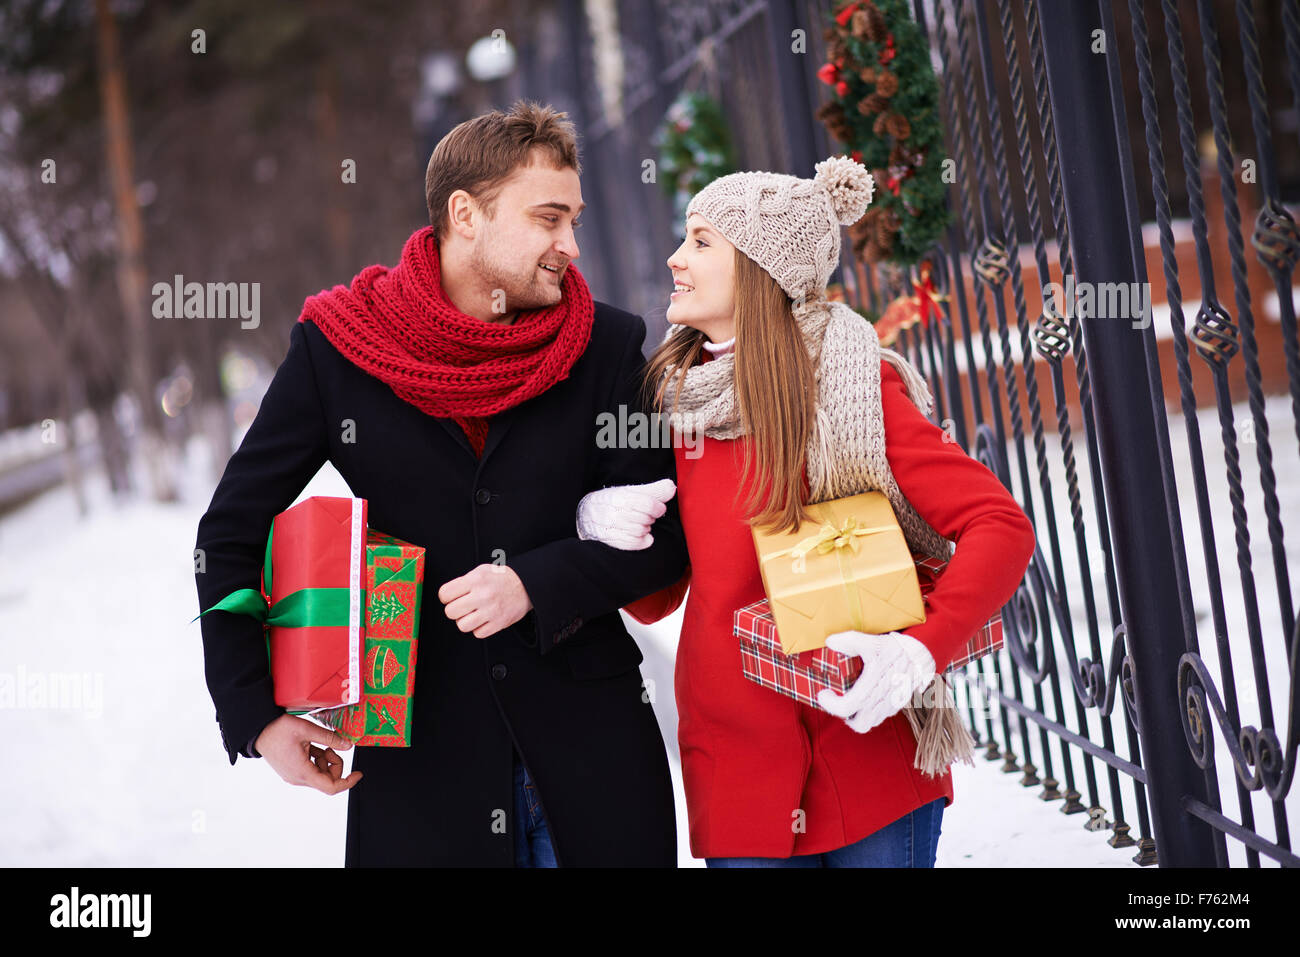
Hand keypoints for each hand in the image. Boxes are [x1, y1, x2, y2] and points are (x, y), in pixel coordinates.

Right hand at [255, 714, 361, 794]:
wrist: (258, 729)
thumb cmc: (278, 730)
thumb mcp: (307, 730)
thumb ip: (330, 739)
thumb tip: (348, 745)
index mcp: (303, 772)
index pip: (331, 787)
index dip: (348, 782)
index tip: (358, 773)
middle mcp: (298, 778)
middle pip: (327, 780)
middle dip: (335, 763)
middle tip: (330, 746)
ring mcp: (294, 775)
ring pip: (320, 774)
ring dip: (325, 760)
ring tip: (318, 744)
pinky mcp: (292, 770)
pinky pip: (311, 769)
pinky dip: (317, 759)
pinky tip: (311, 746)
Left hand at [438, 563, 532, 638]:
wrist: (526, 585)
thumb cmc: (502, 578)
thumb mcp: (481, 571)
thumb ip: (464, 581)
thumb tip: (447, 595)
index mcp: (476, 580)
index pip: (445, 594)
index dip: (445, 597)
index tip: (451, 598)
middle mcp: (482, 596)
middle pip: (450, 612)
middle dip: (454, 610)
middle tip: (462, 606)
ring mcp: (491, 611)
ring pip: (462, 625)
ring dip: (465, 621)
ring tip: (472, 614)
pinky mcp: (499, 623)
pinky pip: (478, 633)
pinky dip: (478, 628)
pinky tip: (483, 619)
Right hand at [576, 478, 675, 549]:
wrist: (586, 514)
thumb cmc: (614, 502)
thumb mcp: (632, 492)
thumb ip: (653, 490)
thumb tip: (671, 486)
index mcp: (620, 496)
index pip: (646, 503)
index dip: (658, 507)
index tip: (659, 509)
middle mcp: (614, 512)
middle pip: (644, 518)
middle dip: (650, 518)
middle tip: (646, 516)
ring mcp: (610, 527)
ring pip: (639, 531)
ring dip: (645, 529)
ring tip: (640, 524)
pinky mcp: (609, 539)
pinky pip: (632, 543)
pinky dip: (642, 540)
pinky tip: (643, 536)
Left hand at [816, 630, 936, 733]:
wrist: (923, 653)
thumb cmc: (897, 648)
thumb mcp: (871, 641)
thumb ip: (849, 641)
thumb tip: (830, 641)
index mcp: (872, 687)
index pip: (846, 708)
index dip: (830, 705)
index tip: (824, 694)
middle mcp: (882, 701)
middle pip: (859, 725)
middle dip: (845, 717)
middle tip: (837, 700)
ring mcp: (892, 705)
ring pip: (871, 723)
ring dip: (858, 715)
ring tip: (850, 698)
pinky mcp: (898, 704)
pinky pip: (881, 716)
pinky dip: (870, 712)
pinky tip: (867, 696)